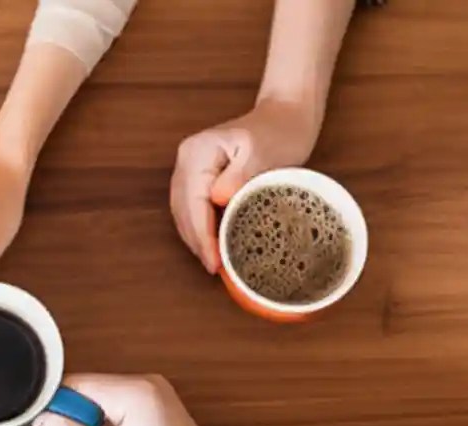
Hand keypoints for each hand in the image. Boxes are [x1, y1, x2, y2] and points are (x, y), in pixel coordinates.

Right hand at [170, 99, 320, 272]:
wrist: (285, 115)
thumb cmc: (278, 131)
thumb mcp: (262, 152)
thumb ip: (239, 175)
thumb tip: (218, 199)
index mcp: (197, 153)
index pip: (193, 203)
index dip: (202, 236)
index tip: (214, 262)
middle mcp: (186, 160)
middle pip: (183, 210)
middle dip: (196, 241)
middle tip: (214, 268)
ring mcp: (190, 168)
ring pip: (184, 212)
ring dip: (196, 238)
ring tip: (213, 262)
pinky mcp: (199, 177)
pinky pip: (193, 208)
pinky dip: (201, 228)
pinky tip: (212, 244)